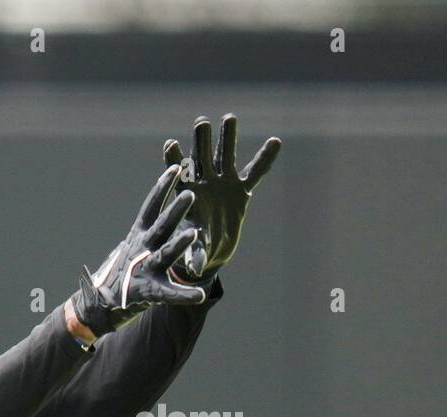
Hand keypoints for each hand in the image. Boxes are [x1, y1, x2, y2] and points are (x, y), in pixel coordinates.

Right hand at [70, 164, 206, 338]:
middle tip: (191, 195)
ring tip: (194, 234)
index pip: (152, 206)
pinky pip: (170, 294)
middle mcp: (142, 249)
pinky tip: (199, 294)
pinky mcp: (150, 292)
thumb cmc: (124, 268)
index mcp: (139, 234)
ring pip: (165, 255)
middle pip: (161, 226)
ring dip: (179, 244)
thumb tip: (160, 206)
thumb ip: (150, 226)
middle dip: (175, 210)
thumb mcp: (136, 243)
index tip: (175, 168)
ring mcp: (146, 270)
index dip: (163, 187)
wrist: (102, 300)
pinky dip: (184, 295)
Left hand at [162, 114, 281, 280]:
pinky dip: (264, 159)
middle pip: (200, 157)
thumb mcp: (194, 253)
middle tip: (201, 122)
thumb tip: (193, 268)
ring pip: (224, 156)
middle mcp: (203, 183)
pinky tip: (275, 142)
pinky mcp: (240, 189)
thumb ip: (194, 255)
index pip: (178, 174)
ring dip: (227, 137)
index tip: (170, 144)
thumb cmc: (197, 248)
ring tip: (229, 118)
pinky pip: (255, 172)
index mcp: (188, 194)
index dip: (174, 160)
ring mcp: (223, 182)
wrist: (212, 250)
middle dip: (200, 140)